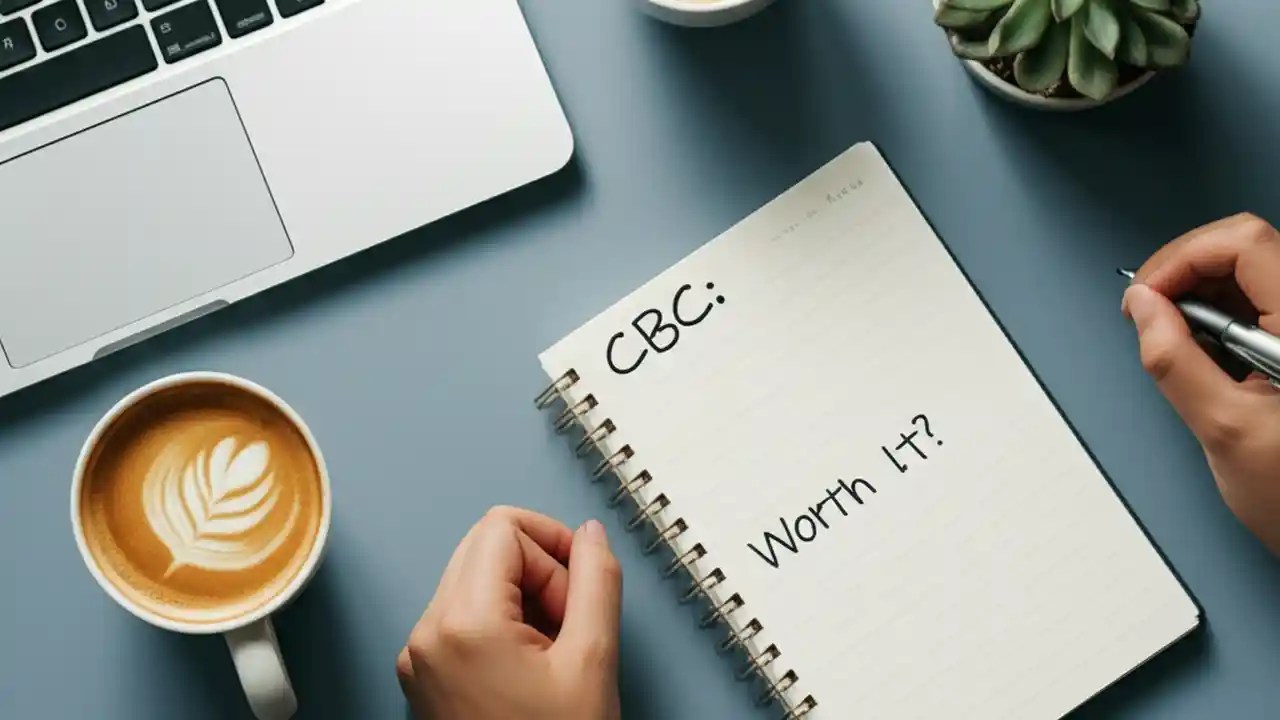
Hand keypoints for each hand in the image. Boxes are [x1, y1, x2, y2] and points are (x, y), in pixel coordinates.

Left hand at [396, 507, 622, 719]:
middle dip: (540, 573)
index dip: (553, 545)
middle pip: (485, 548)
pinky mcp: (424, 678)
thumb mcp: (592, 661)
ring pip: (476, 580)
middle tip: (570, 622)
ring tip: (554, 653)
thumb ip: (596, 581)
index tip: (580, 584)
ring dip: (524, 601)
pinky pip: (464, 618)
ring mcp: (420, 659)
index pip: (503, 527)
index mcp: (462, 624)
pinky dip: (504, 626)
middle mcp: (427, 635)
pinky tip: (533, 668)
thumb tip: (590, 535)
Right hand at [1124, 213, 1279, 554]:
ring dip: (1203, 297)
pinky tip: (1212, 355)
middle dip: (1186, 273)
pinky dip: (1224, 317)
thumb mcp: (1223, 430)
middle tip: (1150, 313)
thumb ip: (1174, 362)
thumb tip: (1142, 307)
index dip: (1184, 258)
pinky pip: (1262, 301)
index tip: (1147, 296)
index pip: (1244, 244)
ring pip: (1251, 271)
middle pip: (1246, 249)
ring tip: (1182, 344)